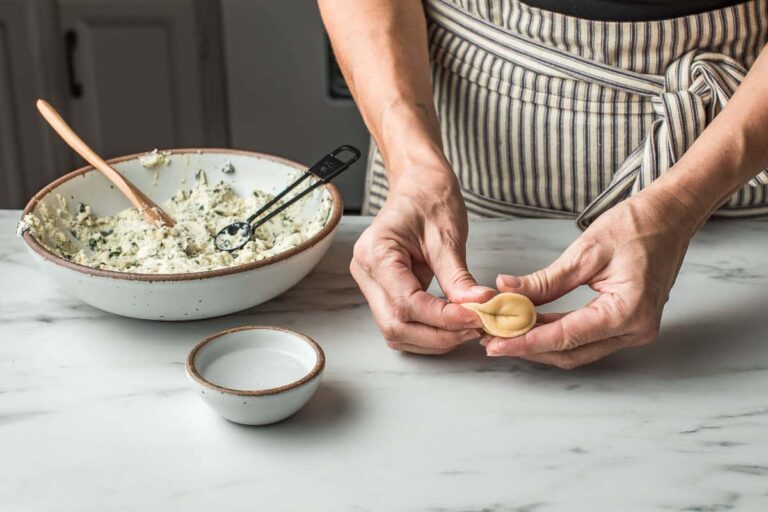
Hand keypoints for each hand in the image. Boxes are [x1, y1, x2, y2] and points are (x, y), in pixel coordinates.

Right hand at [351, 167, 494, 353]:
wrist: (418, 185)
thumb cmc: (429, 199)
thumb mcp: (447, 236)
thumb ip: (459, 277)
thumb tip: (478, 307)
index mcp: (376, 253)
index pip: (406, 303)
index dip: (442, 318)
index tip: (475, 319)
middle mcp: (366, 272)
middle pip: (396, 325)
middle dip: (438, 335)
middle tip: (475, 328)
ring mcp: (371, 285)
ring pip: (396, 332)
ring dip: (433, 339)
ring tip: (468, 327)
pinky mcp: (384, 292)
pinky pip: (402, 323)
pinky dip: (429, 331)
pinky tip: (453, 324)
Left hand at [482, 191, 697, 367]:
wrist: (671, 216)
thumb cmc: (636, 226)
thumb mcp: (585, 252)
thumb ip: (545, 281)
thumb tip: (507, 292)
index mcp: (627, 312)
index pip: (565, 337)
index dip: (525, 342)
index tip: (495, 343)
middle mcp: (634, 330)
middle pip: (570, 352)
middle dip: (528, 346)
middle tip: (491, 338)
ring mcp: (634, 330)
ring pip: (576, 349)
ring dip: (540, 342)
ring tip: (504, 331)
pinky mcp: (627, 324)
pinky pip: (586, 337)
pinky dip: (556, 332)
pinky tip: (529, 323)